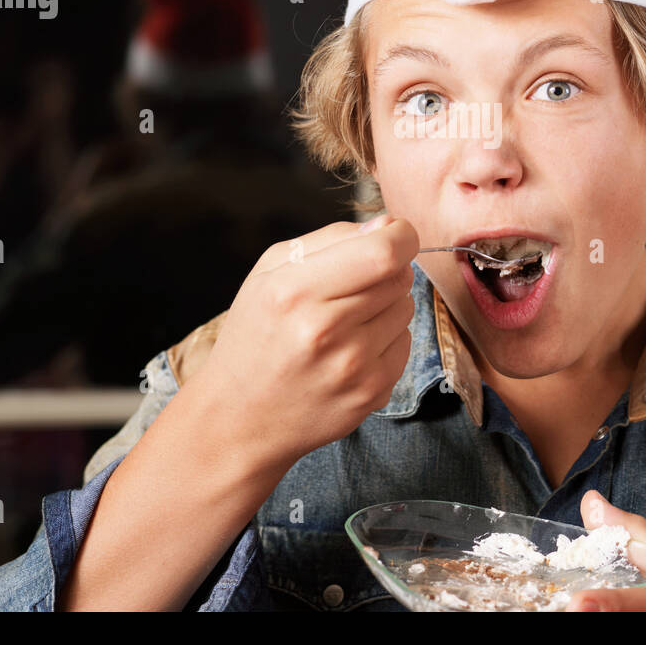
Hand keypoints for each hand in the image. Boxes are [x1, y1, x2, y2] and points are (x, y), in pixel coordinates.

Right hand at [186, 212, 419, 469]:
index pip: (383, 252)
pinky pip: (405, 343)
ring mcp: (353, 366)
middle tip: (353, 285)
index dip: (401, 236)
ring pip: (406, 308)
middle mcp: (325, 330)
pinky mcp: (373, 392)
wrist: (240, 418)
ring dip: (386, 305)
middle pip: (399, 277)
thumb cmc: (254, 336)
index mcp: (294, 291)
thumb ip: (331, 239)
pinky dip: (386, 339)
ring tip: (346, 321)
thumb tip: (388, 226)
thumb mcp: (270, 271)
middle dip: (387, 270)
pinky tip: (351, 349)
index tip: (395, 235)